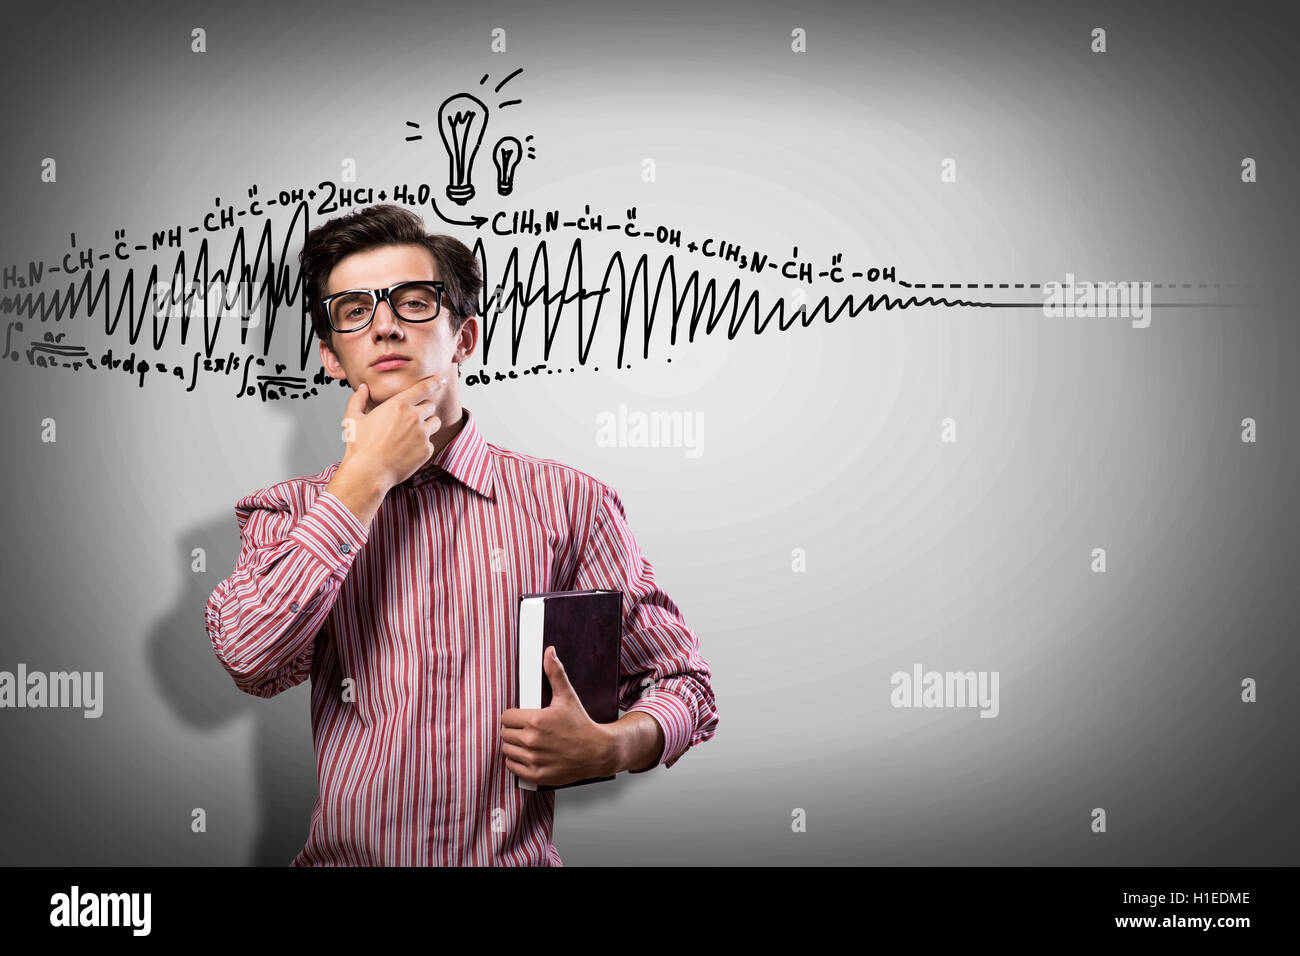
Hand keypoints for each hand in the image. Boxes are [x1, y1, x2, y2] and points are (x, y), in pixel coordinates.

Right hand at [339, 373, 446, 488]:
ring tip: (411, 434)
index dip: (434, 382)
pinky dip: (423, 444)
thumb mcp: (353, 418)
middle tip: (410, 419)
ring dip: (427, 425)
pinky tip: (408, 450)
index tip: (441, 379)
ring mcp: (422, 434)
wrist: (368, 473)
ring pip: (435, 422)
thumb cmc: (359, 447)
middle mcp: (414, 417)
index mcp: (398, 405)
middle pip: (430, 406)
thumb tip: (363, 388)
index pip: (423, 388)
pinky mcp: (426, 450)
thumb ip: (358, 399)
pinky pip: (431, 442)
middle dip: (423, 409)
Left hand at [500, 646, 616, 786]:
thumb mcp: (568, 696)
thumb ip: (555, 673)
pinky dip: (516, 762)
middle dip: (512, 729)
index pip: (506, 716)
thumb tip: (549, 651)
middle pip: (504, 733)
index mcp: (536, 720)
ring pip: (507, 750)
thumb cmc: (581, 723)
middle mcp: (532, 741)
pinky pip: (512, 767)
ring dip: (513, 745)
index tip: (522, 716)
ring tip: (526, 741)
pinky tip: (528, 755)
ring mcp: (534, 760)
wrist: (597, 752)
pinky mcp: (536, 775)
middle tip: (525, 729)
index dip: (512, 715)